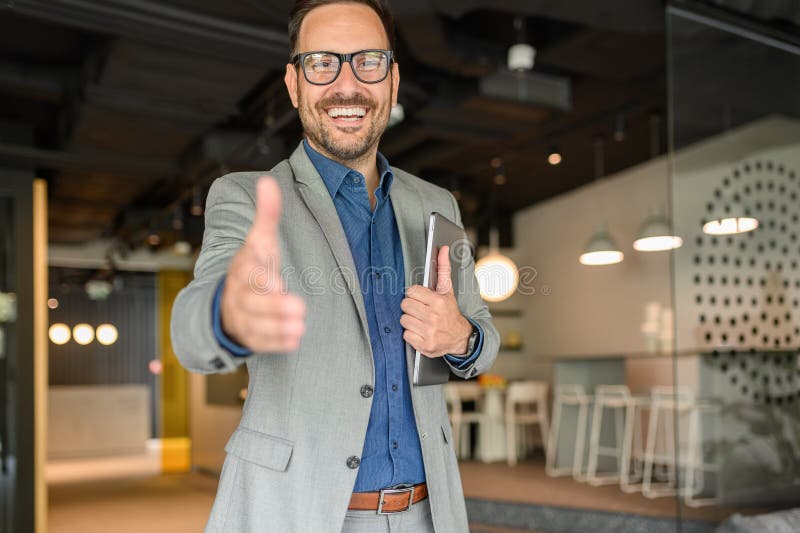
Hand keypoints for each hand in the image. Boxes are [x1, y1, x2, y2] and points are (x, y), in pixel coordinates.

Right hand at [220, 177, 306, 351]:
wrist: (228, 300)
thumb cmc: (253, 266)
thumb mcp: (260, 241)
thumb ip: (267, 214)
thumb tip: (268, 181)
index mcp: (243, 268)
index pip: (248, 273)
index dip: (260, 278)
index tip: (276, 282)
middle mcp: (239, 293)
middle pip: (252, 302)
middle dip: (274, 306)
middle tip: (300, 308)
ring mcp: (242, 316)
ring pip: (255, 324)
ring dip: (277, 327)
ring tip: (300, 326)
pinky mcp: (249, 335)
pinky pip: (259, 343)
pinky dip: (275, 343)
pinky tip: (294, 341)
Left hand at [400, 245, 472, 356]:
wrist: (460, 337)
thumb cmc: (450, 312)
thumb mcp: (448, 290)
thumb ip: (443, 268)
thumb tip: (441, 248)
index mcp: (438, 302)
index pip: (411, 292)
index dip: (415, 294)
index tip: (422, 298)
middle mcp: (433, 317)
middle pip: (405, 305)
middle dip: (411, 307)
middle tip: (421, 310)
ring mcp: (428, 332)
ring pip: (403, 320)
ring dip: (410, 320)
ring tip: (421, 321)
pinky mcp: (424, 345)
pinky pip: (405, 335)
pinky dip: (411, 334)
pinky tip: (421, 331)